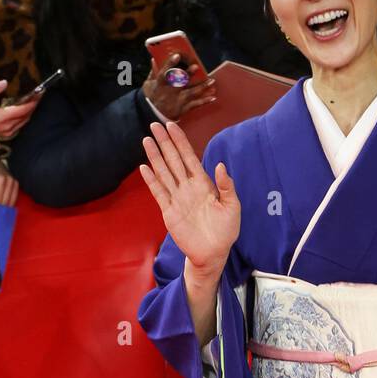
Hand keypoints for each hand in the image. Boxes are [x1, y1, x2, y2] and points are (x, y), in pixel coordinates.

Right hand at [0, 80, 39, 140]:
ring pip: (24, 121)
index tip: (38, 94)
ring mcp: (8, 132)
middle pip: (26, 115)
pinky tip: (24, 111)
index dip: (32, 102)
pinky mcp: (8, 134)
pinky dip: (24, 117)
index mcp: (2, 117)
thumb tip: (4, 82)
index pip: (23, 109)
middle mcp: (8, 126)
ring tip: (33, 101)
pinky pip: (20, 125)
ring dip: (29, 111)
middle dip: (33, 105)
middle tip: (38, 95)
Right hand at [139, 120, 240, 280]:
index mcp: (203, 183)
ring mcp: (177, 198)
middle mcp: (188, 187)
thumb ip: (226, 186)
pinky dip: (152, 180)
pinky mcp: (169, 212)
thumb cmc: (226, 230)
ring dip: (155, 157)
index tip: (172, 125)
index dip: (180, 141)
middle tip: (154, 124)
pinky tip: (144, 167)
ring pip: (164, 172)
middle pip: (173, 160)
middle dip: (164, 142)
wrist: (213, 253)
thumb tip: (220, 165)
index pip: (189, 157)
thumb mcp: (232, 206)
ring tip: (147, 140)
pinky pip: (159, 192)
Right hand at [140, 53, 216, 120]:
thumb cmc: (151, 98)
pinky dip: (204, 101)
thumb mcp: (148, 84)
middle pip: (180, 82)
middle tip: (196, 66)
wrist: (152, 116)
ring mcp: (177, 101)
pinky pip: (194, 105)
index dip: (170, 64)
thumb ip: (153, 72)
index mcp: (160, 84)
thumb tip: (154, 59)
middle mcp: (170, 92)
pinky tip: (212, 97)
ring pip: (191, 92)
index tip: (177, 56)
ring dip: (202, 87)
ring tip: (211, 81)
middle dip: (188, 74)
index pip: (165, 72)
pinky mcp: (182, 109)